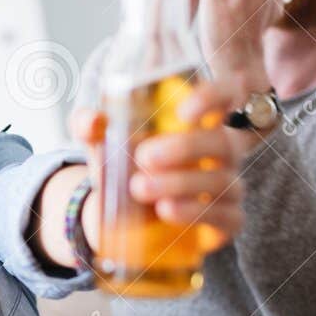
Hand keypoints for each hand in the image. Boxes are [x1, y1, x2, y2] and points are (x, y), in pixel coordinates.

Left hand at [69, 79, 243, 249]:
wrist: (118, 216)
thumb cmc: (119, 166)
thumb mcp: (98, 143)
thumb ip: (88, 124)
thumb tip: (94, 120)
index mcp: (198, 122)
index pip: (226, 95)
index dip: (214, 97)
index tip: (183, 111)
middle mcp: (220, 152)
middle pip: (223, 143)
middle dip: (185, 148)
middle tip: (143, 156)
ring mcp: (227, 187)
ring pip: (221, 181)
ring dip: (180, 183)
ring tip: (139, 188)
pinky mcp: (226, 221)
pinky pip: (227, 217)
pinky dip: (196, 213)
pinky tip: (166, 210)